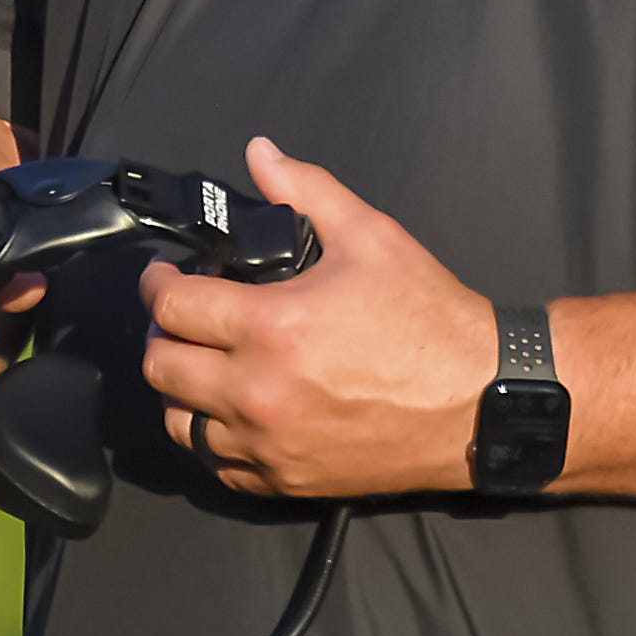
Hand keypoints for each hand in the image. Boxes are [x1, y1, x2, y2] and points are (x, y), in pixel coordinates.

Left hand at [140, 137, 492, 501]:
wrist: (478, 401)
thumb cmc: (427, 316)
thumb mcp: (370, 235)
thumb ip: (306, 189)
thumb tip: (259, 153)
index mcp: (271, 326)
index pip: (173, 307)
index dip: (158, 284)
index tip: (165, 275)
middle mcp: (257, 393)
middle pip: (161, 368)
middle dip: (163, 332)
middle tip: (185, 314)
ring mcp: (270, 445)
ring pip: (179, 424)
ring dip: (181, 389)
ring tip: (205, 363)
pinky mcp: (287, 482)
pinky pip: (219, 466)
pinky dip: (214, 436)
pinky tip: (236, 410)